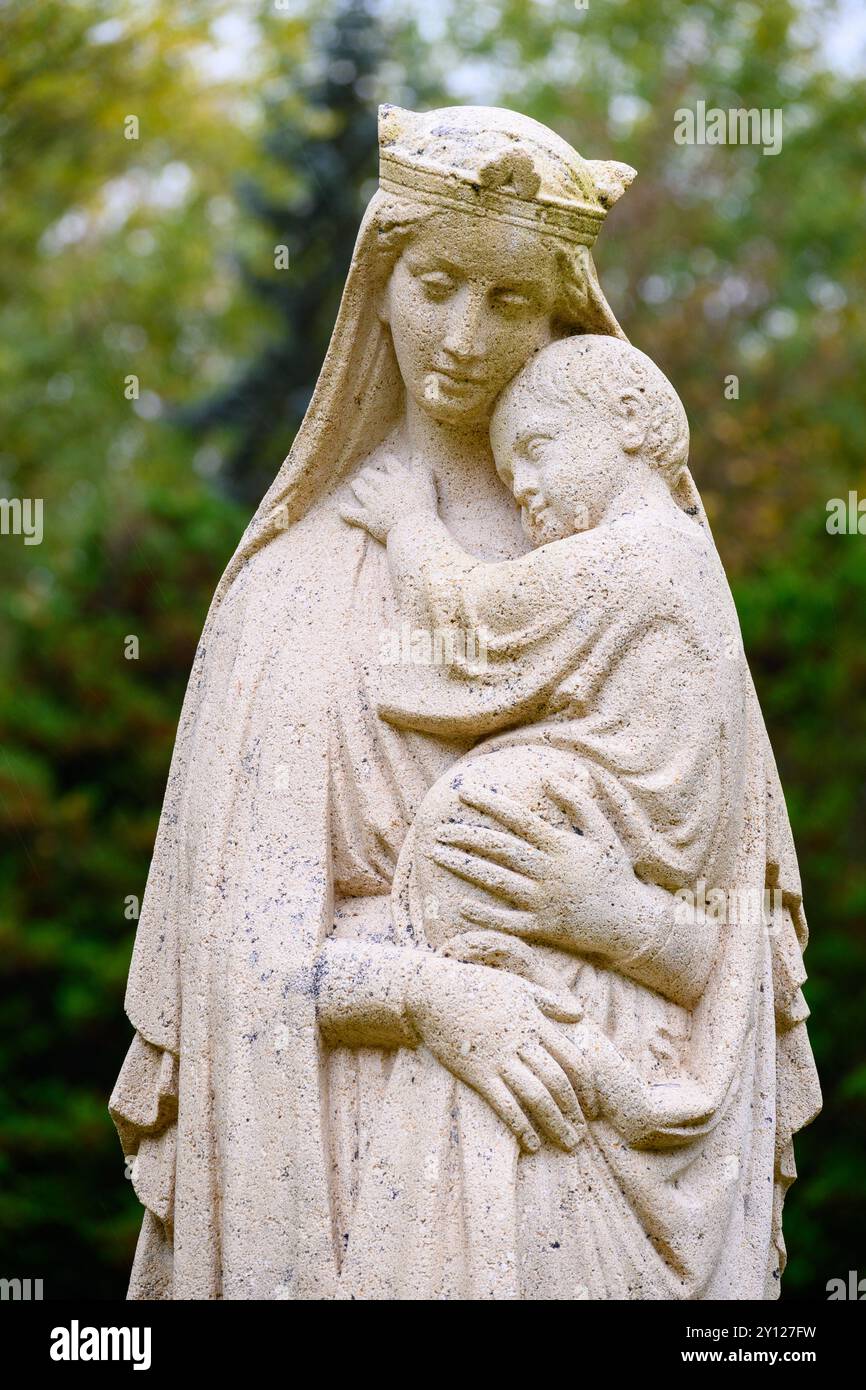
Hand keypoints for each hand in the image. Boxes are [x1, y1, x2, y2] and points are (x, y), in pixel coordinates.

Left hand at [340, 454, 436, 542]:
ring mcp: (373, 503)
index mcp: (398, 477)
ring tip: (357, 485)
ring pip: (359, 488)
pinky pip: (351, 513)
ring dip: (358, 485)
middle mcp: (383, 486)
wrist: (413, 529)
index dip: (388, 461)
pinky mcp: (368, 518)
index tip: (389, 463)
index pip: (389, 462)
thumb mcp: (426, 482)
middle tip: (369, 476)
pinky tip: (342, 507)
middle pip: (370, 474)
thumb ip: (421, 466)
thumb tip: (416, 453)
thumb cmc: (423, 507)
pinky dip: (345, 510)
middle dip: (368, 474)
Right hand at [407, 952, 588, 1153]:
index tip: (593, 1107)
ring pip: (537, 1096)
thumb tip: (580, 1014)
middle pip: (559, 1082)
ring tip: (568, 1144)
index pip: (573, 1060)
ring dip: (556, 1123)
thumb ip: (550, 1002)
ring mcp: (499, 1059)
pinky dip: (521, 1125)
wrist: (433, 990)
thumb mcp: (518, 986)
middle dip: (575, 1112)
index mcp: (535, 1023)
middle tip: (583, 1136)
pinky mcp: (477, 1072)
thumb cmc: (476, 985)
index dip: (588, 1087)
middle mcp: (522, 1043)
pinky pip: (504, 1103)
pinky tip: (531, 1144)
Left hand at [429, 773, 635, 956]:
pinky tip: (458, 903)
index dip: (489, 803)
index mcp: (561, 846)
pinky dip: (482, 913)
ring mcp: (543, 900)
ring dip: (463, 866)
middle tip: (438, 829)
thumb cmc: (615, 872)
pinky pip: (506, 920)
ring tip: (436, 853)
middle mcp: (548, 872)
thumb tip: (549, 778)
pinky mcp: (541, 926)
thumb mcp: (603, 832)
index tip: (463, 791)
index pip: (518, 818)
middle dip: (465, 836)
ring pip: (495, 880)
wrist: (630, 922)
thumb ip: (579, 803)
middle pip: (499, 849)